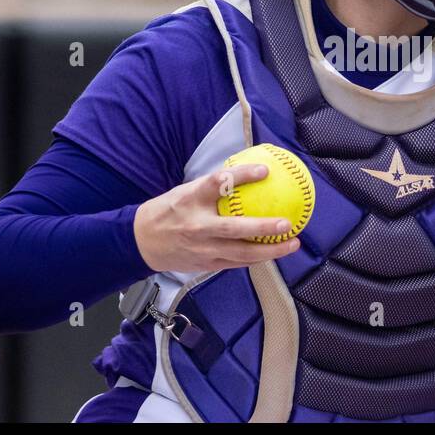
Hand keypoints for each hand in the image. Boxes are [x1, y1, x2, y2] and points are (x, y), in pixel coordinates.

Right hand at [133, 164, 300, 272]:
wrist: (142, 242)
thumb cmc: (169, 210)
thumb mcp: (186, 191)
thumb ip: (214, 184)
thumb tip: (248, 170)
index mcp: (191, 200)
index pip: (219, 183)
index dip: (242, 175)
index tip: (265, 170)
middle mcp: (197, 225)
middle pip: (234, 228)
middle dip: (263, 227)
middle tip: (287, 222)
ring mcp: (202, 248)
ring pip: (241, 253)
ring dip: (269, 250)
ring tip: (292, 243)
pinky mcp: (206, 264)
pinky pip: (237, 262)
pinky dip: (257, 258)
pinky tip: (274, 252)